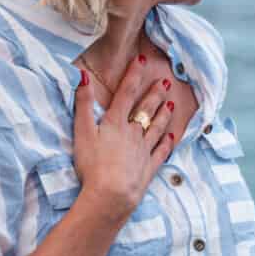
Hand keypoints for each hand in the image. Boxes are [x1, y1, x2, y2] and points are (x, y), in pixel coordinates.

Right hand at [71, 56, 177, 219]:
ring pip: (156, 128)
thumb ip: (83, 104)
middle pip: (146, 109)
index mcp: (116, 122)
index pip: (126, 93)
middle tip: (166, 82)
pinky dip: (167, 143)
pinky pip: (161, 152)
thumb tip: (81, 75)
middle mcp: (133, 133)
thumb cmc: (92, 164)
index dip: (134, 75)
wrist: (111, 195)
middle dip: (155, 94)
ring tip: (171, 104)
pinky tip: (172, 136)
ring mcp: (143, 151)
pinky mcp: (148, 168)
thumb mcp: (82, 132)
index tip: (142, 60)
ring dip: (163, 115)